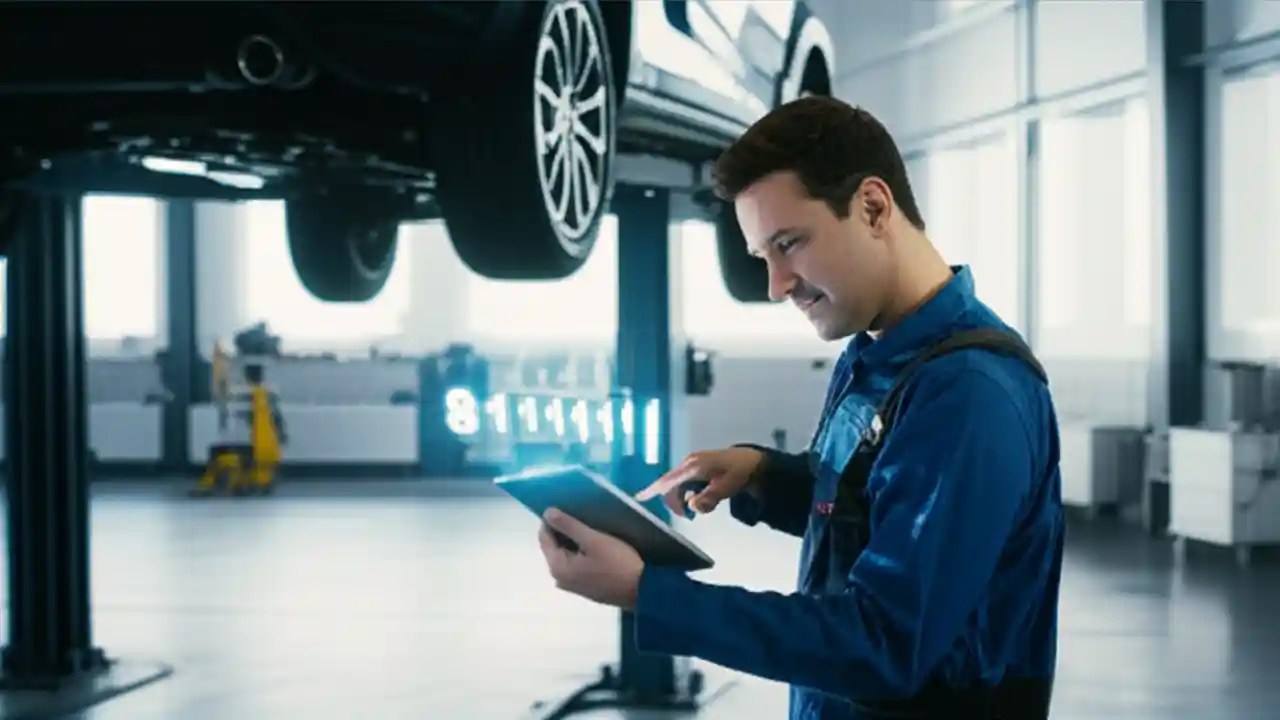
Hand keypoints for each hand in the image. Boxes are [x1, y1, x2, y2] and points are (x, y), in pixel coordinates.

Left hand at [538, 508, 643, 609]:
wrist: (643, 591)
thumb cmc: (617, 563)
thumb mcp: (593, 539)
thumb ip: (568, 525)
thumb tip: (547, 512)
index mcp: (557, 567)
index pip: (544, 537)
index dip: (552, 520)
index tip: (567, 506)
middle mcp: (560, 579)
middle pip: (554, 547)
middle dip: (564, 530)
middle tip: (581, 514)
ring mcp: (573, 585)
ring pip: (566, 555)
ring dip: (574, 540)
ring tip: (590, 526)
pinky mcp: (586, 587)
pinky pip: (576, 564)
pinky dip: (581, 552)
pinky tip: (595, 544)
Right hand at [636, 446, 765, 516]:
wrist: (753, 462)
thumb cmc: (740, 472)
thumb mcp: (727, 486)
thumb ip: (710, 497)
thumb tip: (692, 506)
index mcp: (693, 466)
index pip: (667, 480)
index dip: (652, 490)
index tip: (638, 499)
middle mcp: (688, 464)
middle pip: (671, 488)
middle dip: (677, 503)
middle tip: (691, 515)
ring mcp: (692, 466)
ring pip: (679, 488)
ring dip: (686, 500)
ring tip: (706, 504)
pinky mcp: (696, 470)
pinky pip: (686, 486)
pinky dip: (691, 495)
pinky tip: (706, 497)